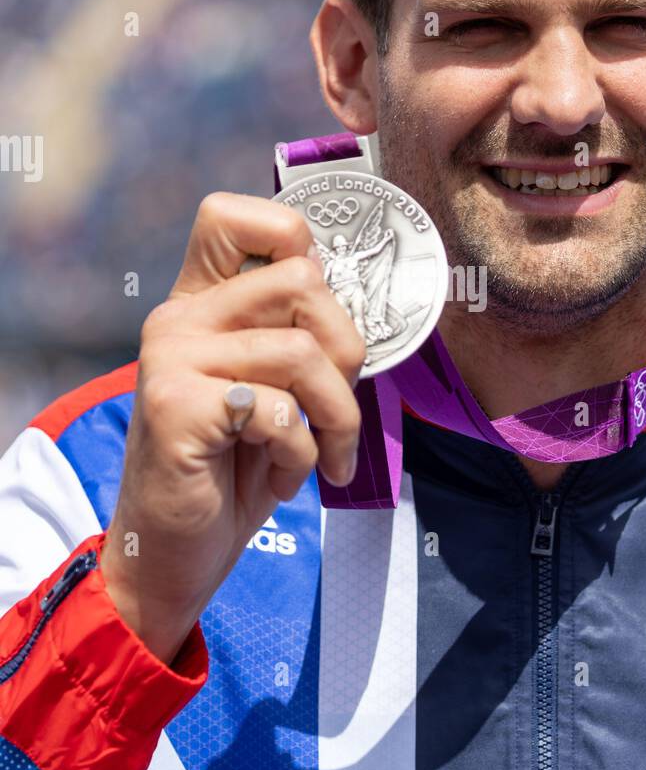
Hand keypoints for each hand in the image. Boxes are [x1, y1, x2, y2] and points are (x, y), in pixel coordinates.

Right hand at [100, 192, 366, 664]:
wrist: (173, 555)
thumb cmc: (232, 472)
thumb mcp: (272, 391)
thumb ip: (294, 335)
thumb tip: (350, 297)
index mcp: (201, 303)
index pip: (235, 214)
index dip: (294, 239)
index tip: (317, 310)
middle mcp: (179, 317)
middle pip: (303, 279)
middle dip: (347, 350)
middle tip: (336, 410)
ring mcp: (172, 357)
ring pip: (303, 350)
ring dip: (337, 417)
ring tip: (321, 457)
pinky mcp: (175, 406)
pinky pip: (279, 410)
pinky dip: (302, 456)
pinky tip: (283, 480)